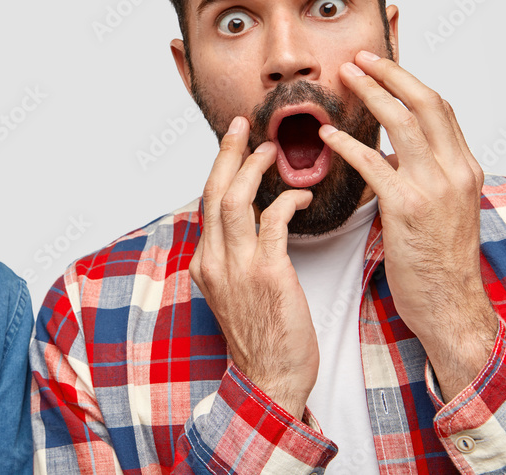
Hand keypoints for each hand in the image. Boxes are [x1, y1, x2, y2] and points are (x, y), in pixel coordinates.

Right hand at [190, 116, 316, 419]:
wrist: (269, 381)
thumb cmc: (261, 340)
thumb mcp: (233, 296)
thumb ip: (234, 260)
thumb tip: (249, 231)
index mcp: (203, 263)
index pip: (207, 205)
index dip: (220, 171)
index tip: (234, 147)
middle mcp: (213, 260)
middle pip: (213, 192)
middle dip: (226, 153)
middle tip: (240, 125)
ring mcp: (237, 266)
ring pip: (235, 199)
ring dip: (252, 167)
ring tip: (270, 149)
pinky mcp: (267, 273)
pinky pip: (272, 221)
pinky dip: (286, 200)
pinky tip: (302, 194)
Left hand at [320, 50, 497, 400]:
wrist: (450, 304)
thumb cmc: (438, 260)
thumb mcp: (442, 208)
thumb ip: (422, 174)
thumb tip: (392, 152)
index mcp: (465, 167)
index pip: (439, 108)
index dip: (408, 80)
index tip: (380, 63)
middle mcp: (456, 170)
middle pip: (425, 103)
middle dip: (390, 74)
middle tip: (359, 58)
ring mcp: (434, 187)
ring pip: (403, 123)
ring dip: (371, 95)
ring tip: (344, 78)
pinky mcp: (407, 208)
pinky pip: (374, 163)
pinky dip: (348, 144)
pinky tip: (326, 136)